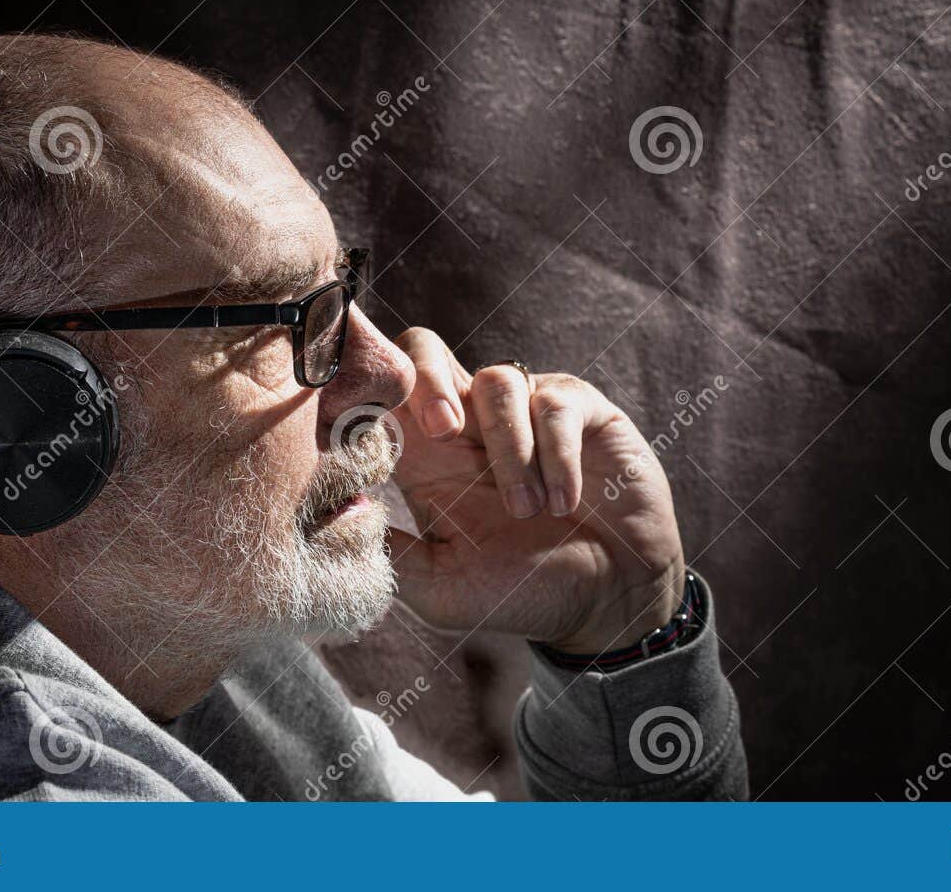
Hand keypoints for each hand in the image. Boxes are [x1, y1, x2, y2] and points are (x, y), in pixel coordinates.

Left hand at [382, 328, 685, 655]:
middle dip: (427, 380)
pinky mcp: (581, 411)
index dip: (367, 396)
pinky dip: (557, 455)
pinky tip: (565, 501)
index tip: (366, 431)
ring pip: (496, 380)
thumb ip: (394, 556)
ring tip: (528, 509)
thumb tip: (340, 516)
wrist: (610, 600)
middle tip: (442, 433)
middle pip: (425, 349)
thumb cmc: (522, 593)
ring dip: (509, 449)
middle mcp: (471, 423)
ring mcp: (527, 409)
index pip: (382, 395)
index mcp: (428, 457)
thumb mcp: (444, 590)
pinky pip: (555, 403)